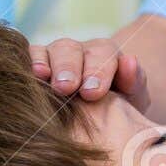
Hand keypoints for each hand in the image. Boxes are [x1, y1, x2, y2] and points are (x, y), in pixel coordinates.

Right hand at [28, 36, 150, 111]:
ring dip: (48, 65)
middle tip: (68, 88)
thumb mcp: (133, 97)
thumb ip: (135, 81)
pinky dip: (30, 63)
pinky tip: (33, 75)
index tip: (94, 92)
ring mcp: (55, 56)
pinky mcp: (36, 64)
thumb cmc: (119, 106)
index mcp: (106, 55)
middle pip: (72, 49)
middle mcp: (79, 51)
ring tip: (47, 81)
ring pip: (49, 51)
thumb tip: (130, 62)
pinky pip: (30, 57)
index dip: (98, 71)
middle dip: (70, 68)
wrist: (100, 116)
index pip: (103, 54)